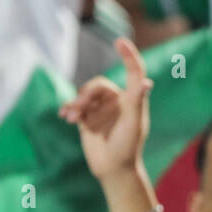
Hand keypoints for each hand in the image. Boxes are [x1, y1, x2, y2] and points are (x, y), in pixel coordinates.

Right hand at [61, 37, 151, 179]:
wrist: (112, 170)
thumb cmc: (128, 147)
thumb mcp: (134, 123)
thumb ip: (137, 100)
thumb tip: (147, 81)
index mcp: (131, 99)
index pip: (133, 71)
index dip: (128, 55)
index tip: (119, 41)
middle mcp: (116, 101)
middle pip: (97, 85)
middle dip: (86, 94)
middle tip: (78, 109)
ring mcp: (100, 109)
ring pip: (84, 95)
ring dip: (76, 103)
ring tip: (70, 115)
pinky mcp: (87, 119)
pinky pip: (75, 107)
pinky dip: (70, 109)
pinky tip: (64, 116)